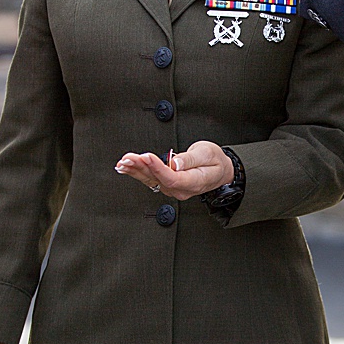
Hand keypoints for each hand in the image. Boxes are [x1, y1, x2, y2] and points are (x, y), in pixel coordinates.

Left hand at [115, 140, 232, 199]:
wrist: (219, 172)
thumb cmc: (215, 162)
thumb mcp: (208, 154)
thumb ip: (191, 159)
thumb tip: (176, 163)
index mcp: (194, 182)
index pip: (172, 178)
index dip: (157, 167)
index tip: (147, 156)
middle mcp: (181, 189)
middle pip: (157, 179)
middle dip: (141, 167)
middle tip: (128, 158)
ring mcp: (172, 189)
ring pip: (150, 179)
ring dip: (135, 170)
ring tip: (123, 162)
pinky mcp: (166, 185)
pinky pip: (150, 179)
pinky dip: (136, 172)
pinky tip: (125, 167)